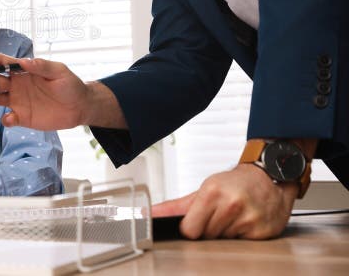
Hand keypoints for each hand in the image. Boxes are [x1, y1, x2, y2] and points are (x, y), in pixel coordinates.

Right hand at [0, 53, 124, 130]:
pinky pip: (9, 118)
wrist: (80, 107)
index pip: (1, 63)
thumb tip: (25, 62)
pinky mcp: (22, 117)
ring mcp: (18, 101)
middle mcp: (16, 84)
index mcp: (23, 70)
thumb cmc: (70, 84)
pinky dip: (6, 119)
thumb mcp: (59, 72)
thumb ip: (42, 66)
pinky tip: (9, 118)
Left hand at [151, 164, 297, 238]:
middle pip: (206, 236)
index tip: (194, 224)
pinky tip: (245, 222)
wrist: (269, 177)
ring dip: (225, 232)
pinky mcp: (262, 231)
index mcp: (212, 193)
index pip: (189, 229)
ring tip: (233, 216)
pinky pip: (241, 243)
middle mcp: (231, 204)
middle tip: (218, 215)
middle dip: (209, 229)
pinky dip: (241, 236)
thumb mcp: (205, 189)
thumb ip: (176, 207)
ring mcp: (248, 218)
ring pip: (223, 240)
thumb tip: (150, 213)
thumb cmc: (234, 183)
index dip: (190, 229)